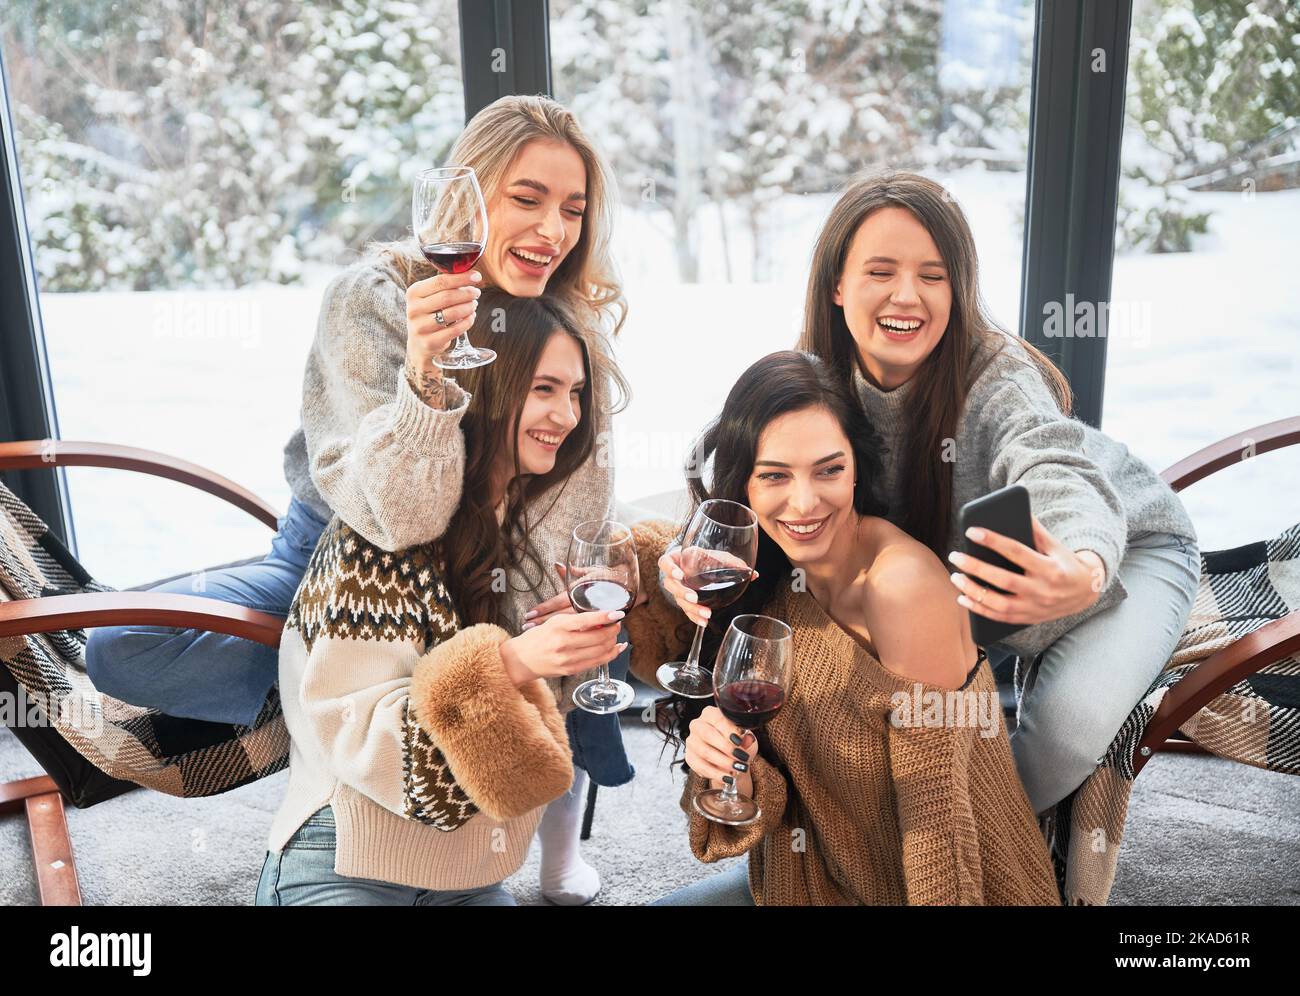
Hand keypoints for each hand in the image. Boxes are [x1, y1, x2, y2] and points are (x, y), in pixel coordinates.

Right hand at [405, 269, 481, 383]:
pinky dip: (467, 322)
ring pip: (452, 313)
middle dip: (467, 293)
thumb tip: (470, 275)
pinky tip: (471, 317)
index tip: (477, 276)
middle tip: (476, 293)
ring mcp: (420, 327)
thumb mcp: (430, 298)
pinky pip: (455, 330)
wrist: (419, 343)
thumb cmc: (429, 314)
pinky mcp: (429, 342)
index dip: (461, 278)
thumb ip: (445, 286)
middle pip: (447, 296)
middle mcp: (414, 309)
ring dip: (468, 307)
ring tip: (474, 305)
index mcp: (414, 293)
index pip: (441, 281)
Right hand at [500, 608, 626, 685]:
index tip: (618, 613)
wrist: (521, 660)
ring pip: (601, 650)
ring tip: (615, 635)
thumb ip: (575, 620)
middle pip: (598, 637)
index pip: (586, 620)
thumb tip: (600, 618)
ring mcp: (568, 659)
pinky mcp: (571, 670)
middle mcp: (563, 643)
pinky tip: (616, 649)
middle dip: (613, 630)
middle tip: (617, 624)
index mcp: (558, 626)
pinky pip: (597, 662)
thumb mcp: (553, 622)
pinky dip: (610, 655)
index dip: (605, 617)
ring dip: (613, 642)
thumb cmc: (537, 638)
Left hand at [523, 562, 646, 627]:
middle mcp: (584, 607)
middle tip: (526, 628)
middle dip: (542, 623)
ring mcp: (590, 618)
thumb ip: (574, 572)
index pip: (558, 602)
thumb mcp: (592, 573)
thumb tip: (557, 565)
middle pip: (559, 617)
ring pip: (566, 628)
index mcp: (581, 592)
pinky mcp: (598, 625)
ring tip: (535, 634)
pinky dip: (567, 636)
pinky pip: (582, 635)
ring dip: (551, 630)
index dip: (544, 609)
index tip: (529, 615)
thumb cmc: (611, 578)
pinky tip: (558, 641)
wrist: (632, 589)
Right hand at [658, 546, 757, 627]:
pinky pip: (685, 610)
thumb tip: (753, 574)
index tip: (680, 574)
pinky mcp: (683, 601)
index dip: (670, 569)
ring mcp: (677, 589)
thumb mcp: (716, 556)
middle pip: (670, 585)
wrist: (695, 564)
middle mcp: (674, 576)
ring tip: (705, 614)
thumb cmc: (705, 557)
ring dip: (690, 608)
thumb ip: (732, 563)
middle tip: (694, 597)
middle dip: (681, 592)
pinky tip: (703, 622)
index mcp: (677, 559)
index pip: (665, 563)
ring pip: (678, 600)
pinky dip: (694, 617)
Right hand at [685, 706, 755, 796]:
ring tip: (738, 769)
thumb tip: (747, 739)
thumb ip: (746, 737)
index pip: (718, 719)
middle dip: (726, 748)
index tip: (739, 741)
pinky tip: (727, 777)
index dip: (729, 730)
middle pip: (708, 734)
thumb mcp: (745, 737)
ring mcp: (691, 742)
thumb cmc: (736, 743)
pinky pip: (701, 767)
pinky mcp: (690, 757)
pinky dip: (716, 774)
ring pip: (704, 752)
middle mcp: (697, 725)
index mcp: (710, 714)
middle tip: (741, 758)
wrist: (728, 758)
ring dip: (723, 762)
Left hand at [946, 514, 1107, 627]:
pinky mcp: (1028, 619)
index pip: (1017, 552)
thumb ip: (1035, 530)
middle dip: (976, 568)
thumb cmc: (1065, 563)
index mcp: (1050, 569)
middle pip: (1004, 580)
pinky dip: (979, 609)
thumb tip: (1015, 507)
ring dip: (973, 591)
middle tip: (955, 556)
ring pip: (999, 604)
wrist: (1087, 592)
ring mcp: (1035, 608)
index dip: (993, 541)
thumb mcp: (1055, 545)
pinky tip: (962, 598)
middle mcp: (1043, 590)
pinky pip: (999, 618)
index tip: (971, 531)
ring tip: (955, 577)